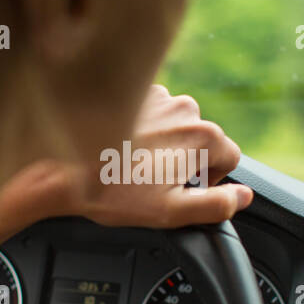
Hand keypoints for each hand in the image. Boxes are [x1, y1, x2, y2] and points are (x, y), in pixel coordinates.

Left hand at [73, 84, 253, 227]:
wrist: (61, 165)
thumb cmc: (112, 190)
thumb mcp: (170, 212)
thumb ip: (215, 205)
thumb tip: (242, 197)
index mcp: (202, 137)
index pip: (231, 157)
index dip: (212, 180)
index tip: (185, 189)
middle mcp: (185, 109)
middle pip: (204, 139)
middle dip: (187, 161)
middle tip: (154, 181)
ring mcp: (159, 96)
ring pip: (177, 124)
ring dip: (165, 143)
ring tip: (134, 164)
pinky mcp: (133, 91)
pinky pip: (153, 111)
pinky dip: (144, 127)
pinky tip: (121, 147)